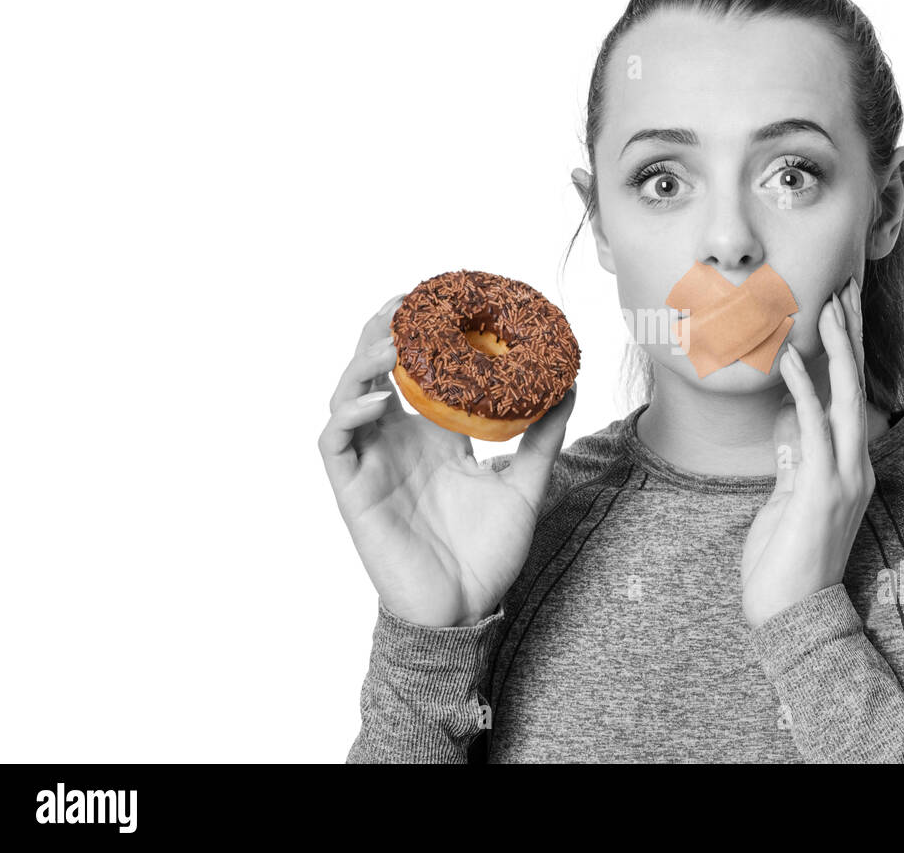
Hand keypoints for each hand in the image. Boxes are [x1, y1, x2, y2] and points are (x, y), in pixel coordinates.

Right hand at [318, 293, 576, 627]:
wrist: (467, 607)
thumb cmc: (488, 550)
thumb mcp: (524, 483)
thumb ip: (543, 436)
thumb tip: (568, 385)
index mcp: (432, 433)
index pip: (415, 369)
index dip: (418, 331)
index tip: (442, 297)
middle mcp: (397, 439)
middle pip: (373, 369)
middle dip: (382, 330)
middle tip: (407, 300)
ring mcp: (371, 461)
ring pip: (347, 394)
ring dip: (362, 362)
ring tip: (390, 341)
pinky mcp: (352, 489)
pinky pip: (335, 441)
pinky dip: (349, 414)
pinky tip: (376, 400)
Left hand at [741, 274, 871, 628]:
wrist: (791, 617)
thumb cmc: (785, 566)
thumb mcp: (788, 507)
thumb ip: (794, 471)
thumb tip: (791, 439)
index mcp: (848, 468)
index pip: (849, 397)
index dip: (845, 352)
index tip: (838, 310)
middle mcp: (854, 467)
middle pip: (855, 385)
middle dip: (849, 334)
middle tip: (843, 285)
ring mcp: (843, 478)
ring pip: (843, 398)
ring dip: (834, 348)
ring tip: (825, 303)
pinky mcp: (821, 490)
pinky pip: (812, 429)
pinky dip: (802, 390)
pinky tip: (791, 358)